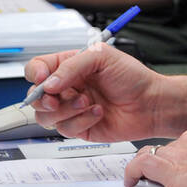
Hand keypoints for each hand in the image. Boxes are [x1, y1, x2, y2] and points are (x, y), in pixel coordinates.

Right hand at [28, 43, 186, 141]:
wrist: (151, 103)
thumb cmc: (132, 77)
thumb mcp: (101, 57)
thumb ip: (71, 66)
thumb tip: (48, 84)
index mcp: (69, 66)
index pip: (37, 69)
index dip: (34, 74)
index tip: (43, 78)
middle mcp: (67, 88)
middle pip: (35, 97)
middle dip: (44, 99)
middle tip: (58, 97)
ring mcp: (72, 109)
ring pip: (46, 116)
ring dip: (66, 110)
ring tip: (88, 102)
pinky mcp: (80, 128)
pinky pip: (65, 129)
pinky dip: (81, 121)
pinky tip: (98, 113)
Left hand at [123, 126, 186, 186]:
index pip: (186, 144)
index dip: (180, 157)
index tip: (180, 167)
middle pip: (169, 150)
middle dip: (166, 166)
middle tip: (161, 183)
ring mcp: (182, 151)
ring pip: (156, 157)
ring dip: (152, 171)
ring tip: (145, 185)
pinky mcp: (172, 168)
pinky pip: (141, 165)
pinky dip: (133, 173)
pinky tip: (131, 183)